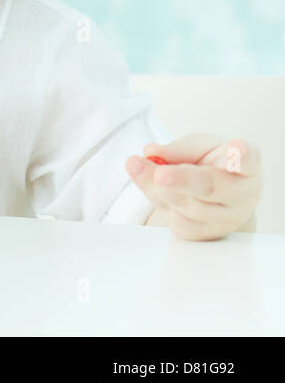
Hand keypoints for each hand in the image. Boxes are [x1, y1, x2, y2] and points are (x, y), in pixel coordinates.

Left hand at [126, 133, 260, 239]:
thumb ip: (179, 149)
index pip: (247, 161)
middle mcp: (242, 195)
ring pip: (185, 206)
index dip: (241, 156)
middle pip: (209, 188)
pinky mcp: (207, 235)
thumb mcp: (200, 147)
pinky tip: (156, 187)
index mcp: (247, 166)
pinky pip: (176, 221)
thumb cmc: (213, 164)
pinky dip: (157, 200)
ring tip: (135, 164)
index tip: (237, 149)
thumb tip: (151, 151)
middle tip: (160, 174)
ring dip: (155, 186)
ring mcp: (227, 220)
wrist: (218, 196)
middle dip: (182, 180)